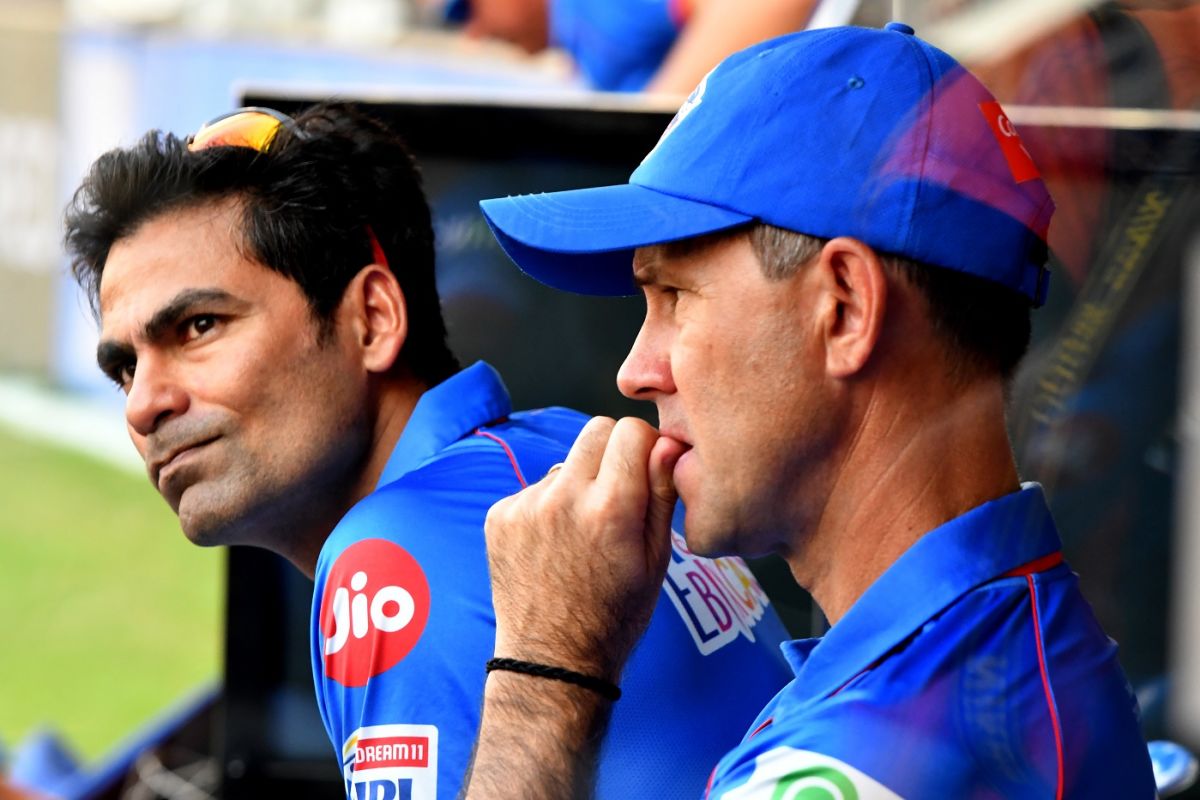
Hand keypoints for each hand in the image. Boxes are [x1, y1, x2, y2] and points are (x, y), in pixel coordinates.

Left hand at [485, 416, 686, 680]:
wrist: (552, 659)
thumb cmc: (616, 615)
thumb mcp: (657, 560)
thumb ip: (661, 494)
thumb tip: (667, 443)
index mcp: (611, 508)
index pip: (631, 430)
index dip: (645, 447)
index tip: (647, 470)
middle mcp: (564, 498)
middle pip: (595, 430)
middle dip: (613, 451)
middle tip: (618, 492)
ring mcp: (526, 505)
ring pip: (565, 464)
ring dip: (578, 484)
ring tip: (583, 534)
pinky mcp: (499, 515)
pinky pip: (535, 489)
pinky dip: (548, 507)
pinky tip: (554, 547)